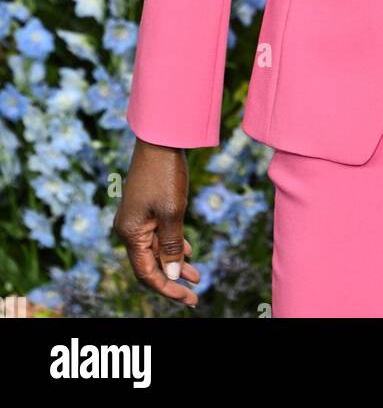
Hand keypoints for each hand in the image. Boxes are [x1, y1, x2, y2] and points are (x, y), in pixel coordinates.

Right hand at [114, 139, 199, 307]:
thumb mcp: (172, 213)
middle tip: (195, 294)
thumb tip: (171, 276)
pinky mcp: (146, 207)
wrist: (161, 138)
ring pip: (157, 249)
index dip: (167, 289)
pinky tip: (188, 252)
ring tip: (197, 276)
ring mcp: (137, 218)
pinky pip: (158, 234)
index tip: (188, 299)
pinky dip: (173, 245)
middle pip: (150, 264)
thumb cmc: (165, 174)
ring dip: (175, 263)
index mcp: (130, 233)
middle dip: (173, 280)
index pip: (146, 273)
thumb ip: (171, 247)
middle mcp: (129, 228)